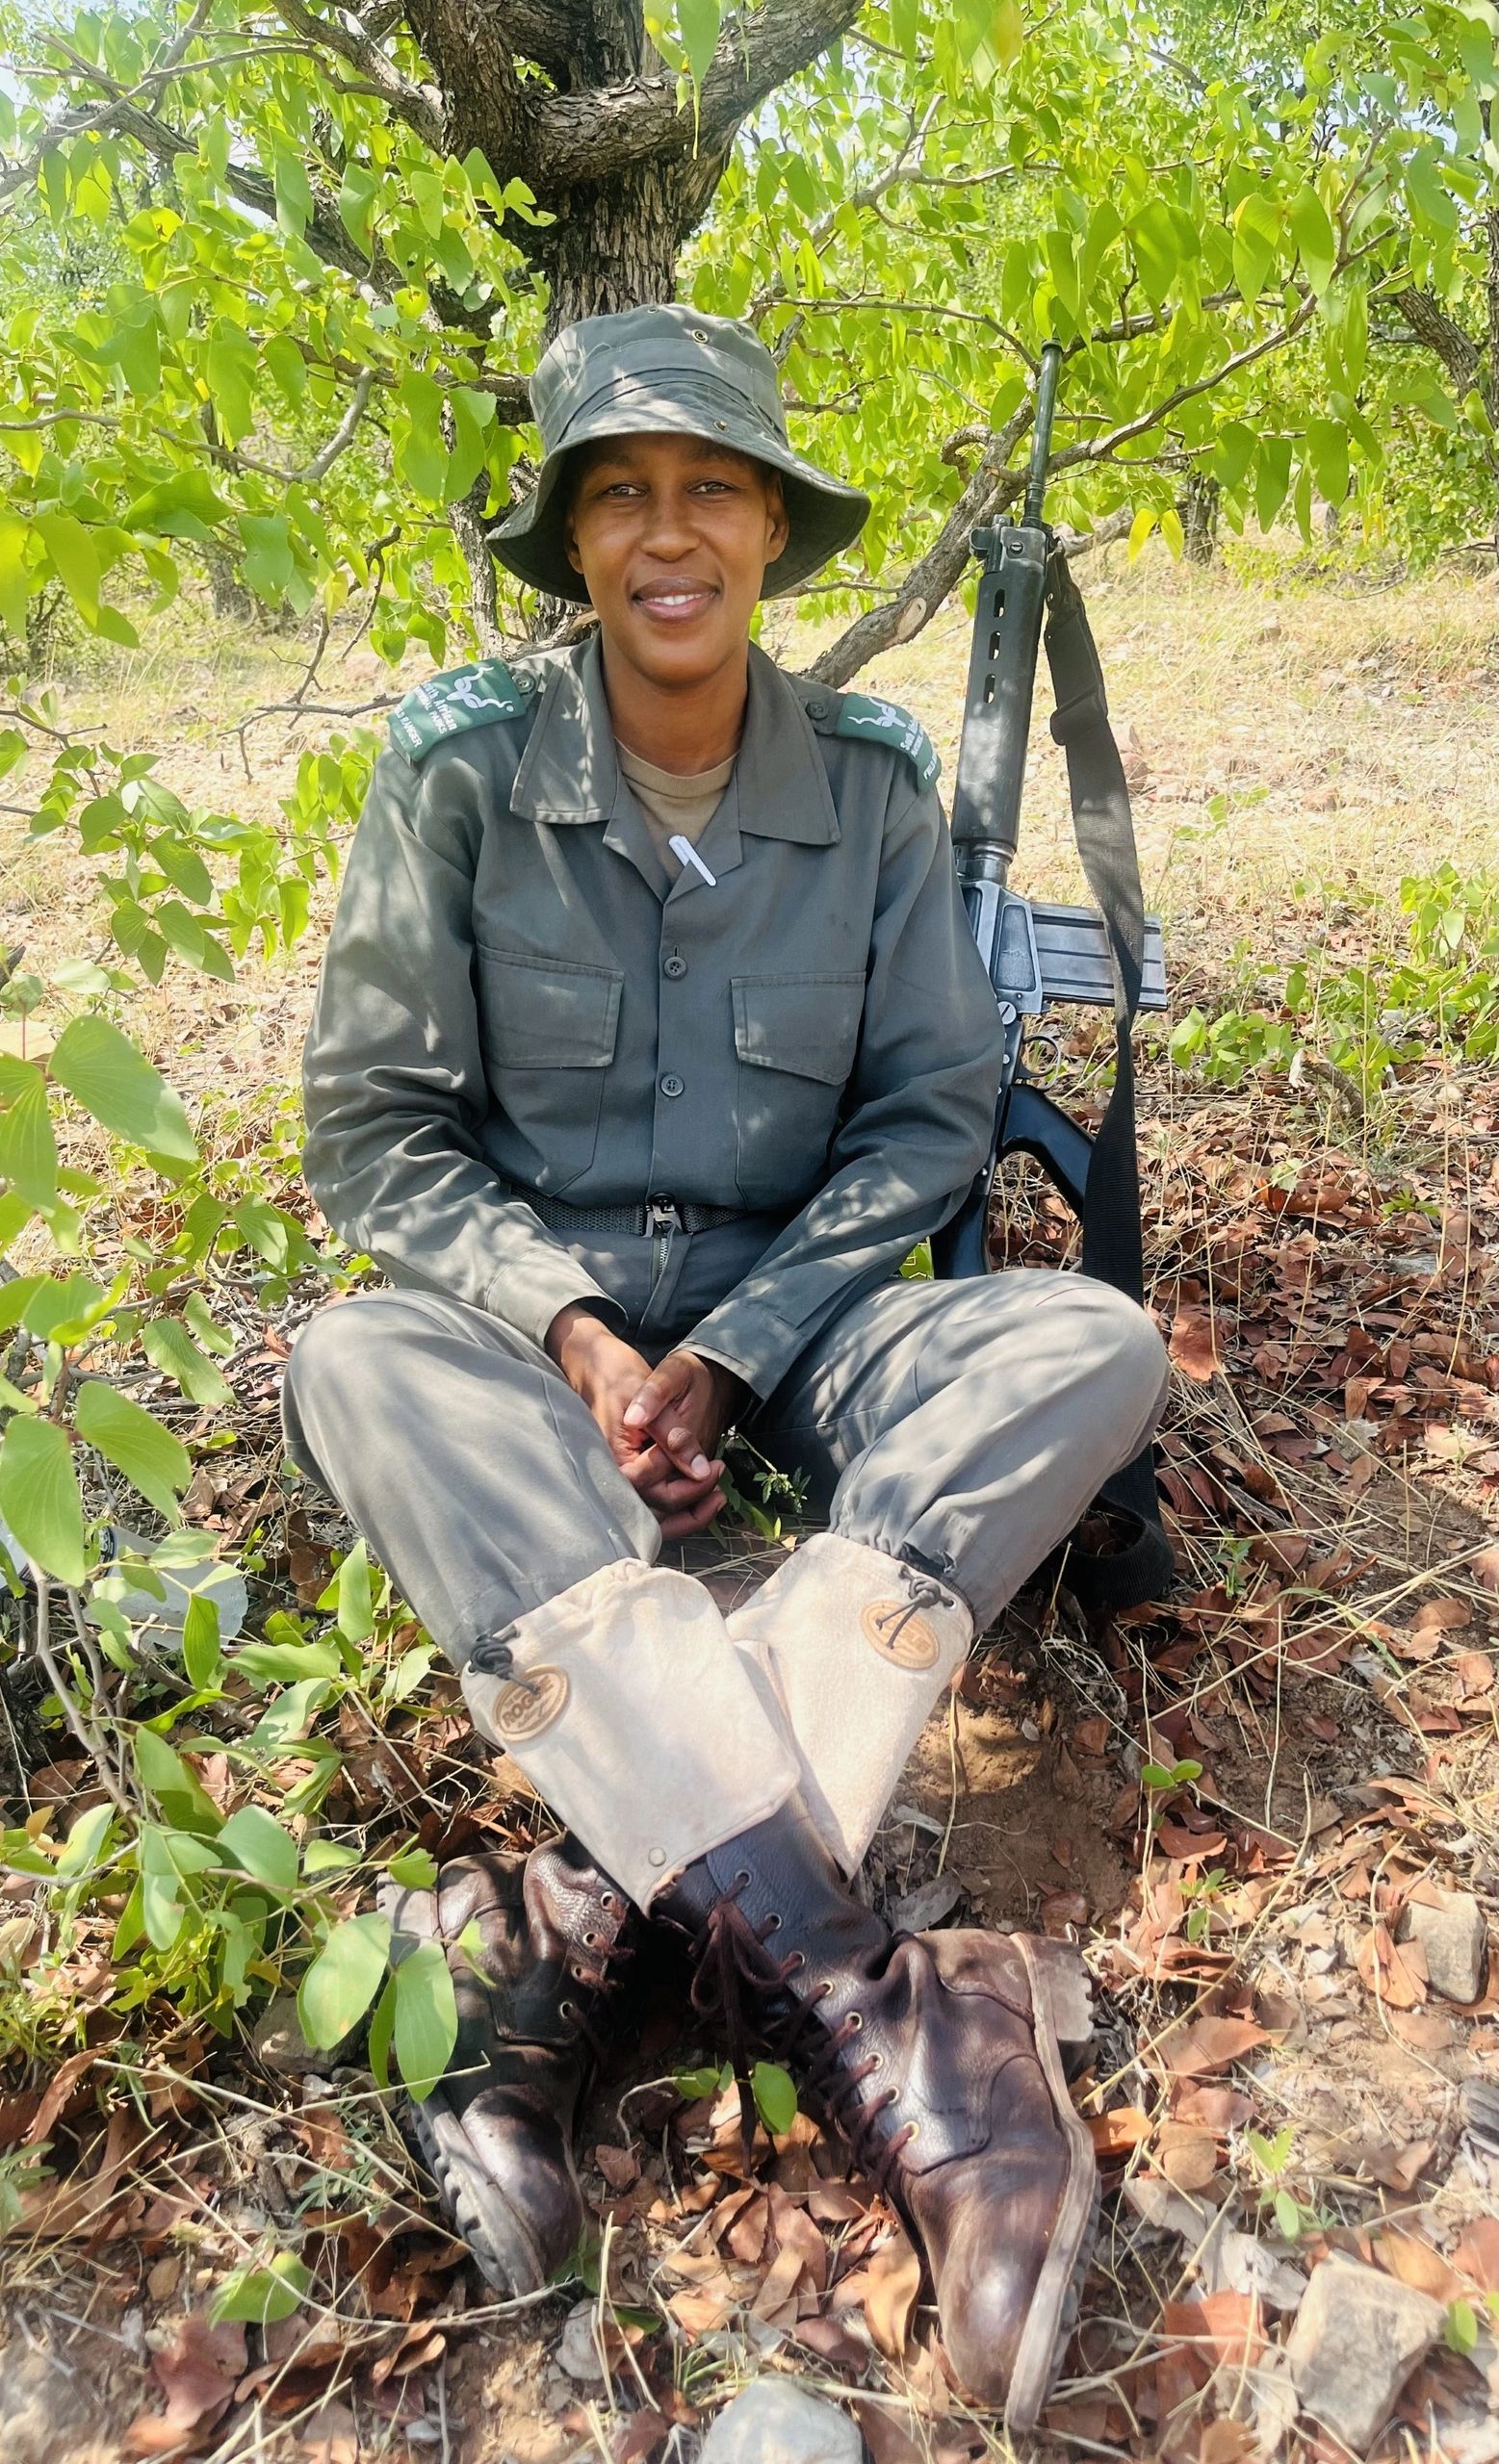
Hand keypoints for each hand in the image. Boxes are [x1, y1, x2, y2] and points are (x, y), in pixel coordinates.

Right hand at [546, 1310, 738, 1540]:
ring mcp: (622, 1477)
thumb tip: (701, 1470)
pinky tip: (704, 1492)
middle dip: (692, 1498)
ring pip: (656, 1513)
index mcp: (613, 1459)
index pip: (651, 1487)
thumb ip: (674, 1434)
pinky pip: (656, 1501)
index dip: (686, 1484)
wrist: (597, 1363)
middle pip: (654, 1507)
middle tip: (719, 1471)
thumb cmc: (618, 1374)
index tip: (712, 1466)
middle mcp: (614, 1475)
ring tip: (719, 1494)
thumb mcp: (650, 1395)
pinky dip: (681, 1506)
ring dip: (690, 1512)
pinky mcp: (633, 1474)